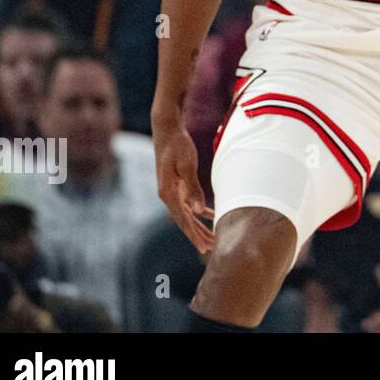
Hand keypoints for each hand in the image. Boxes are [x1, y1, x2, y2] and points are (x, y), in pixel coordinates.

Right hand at [153, 112, 214, 252]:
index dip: (194, 235)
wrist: (167, 130)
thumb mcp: (187, 166)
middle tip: (212, 249)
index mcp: (168, 194)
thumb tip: (197, 211)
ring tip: (212, 237)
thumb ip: (192, 188)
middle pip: (185, 221)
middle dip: (198, 235)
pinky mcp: (178, 184)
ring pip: (188, 213)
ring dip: (199, 225)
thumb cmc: (177, 145)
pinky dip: (200, 210)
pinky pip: (189, 202)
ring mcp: (172, 190)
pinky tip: (210, 214)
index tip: (204, 248)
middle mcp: (168, 195)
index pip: (183, 220)